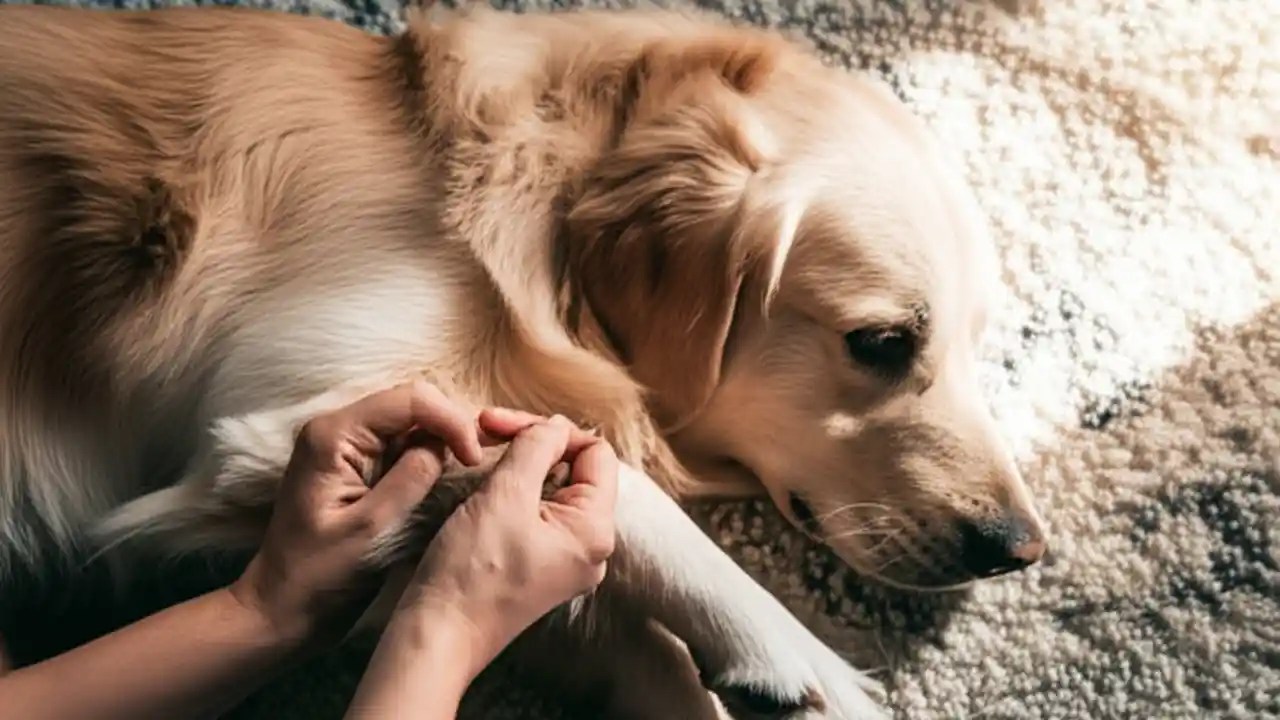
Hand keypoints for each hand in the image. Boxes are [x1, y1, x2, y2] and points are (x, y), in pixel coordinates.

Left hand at [229, 381, 486, 644]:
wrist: (280, 608)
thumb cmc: (318, 576)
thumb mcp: (371, 530)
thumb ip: (411, 479)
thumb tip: (445, 446)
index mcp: (334, 435)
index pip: (410, 399)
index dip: (451, 421)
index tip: (473, 459)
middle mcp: (337, 428)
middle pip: (412, 402)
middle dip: (450, 425)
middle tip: (476, 463)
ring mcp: (345, 444)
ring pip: (411, 419)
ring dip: (443, 438)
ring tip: (469, 467)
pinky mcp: (355, 462)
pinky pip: (401, 442)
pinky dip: (430, 452)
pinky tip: (448, 472)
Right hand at [404, 410, 618, 678]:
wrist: (438, 635)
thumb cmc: (471, 573)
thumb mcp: (505, 495)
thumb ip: (536, 447)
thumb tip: (554, 425)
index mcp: (595, 530)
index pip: (595, 453)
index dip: (552, 429)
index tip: (503, 423)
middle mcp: (590, 547)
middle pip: (575, 468)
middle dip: (533, 442)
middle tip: (486, 427)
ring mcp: (565, 559)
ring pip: (553, 488)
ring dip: (520, 463)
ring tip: (482, 449)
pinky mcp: (539, 565)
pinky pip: (537, 512)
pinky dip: (514, 489)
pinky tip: (485, 482)